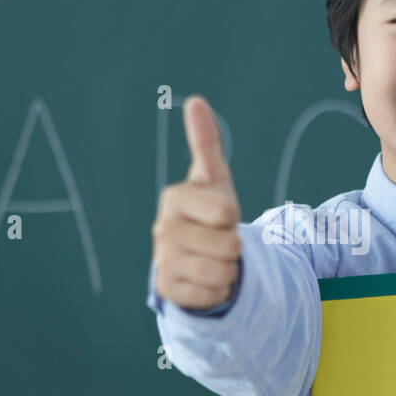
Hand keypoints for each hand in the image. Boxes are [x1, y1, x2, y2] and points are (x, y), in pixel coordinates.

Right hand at [151, 96, 241, 308]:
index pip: (225, 212)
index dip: (232, 216)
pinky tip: (205, 278)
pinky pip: (211, 295)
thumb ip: (207, 142)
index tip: (219, 215)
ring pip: (221, 273)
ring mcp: (161, 261)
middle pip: (228, 245)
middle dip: (233, 246)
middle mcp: (162, 230)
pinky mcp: (166, 290)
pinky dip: (217, 290)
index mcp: (174, 199)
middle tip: (217, 240)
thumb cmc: (208, 212)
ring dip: (228, 269)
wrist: (195, 254)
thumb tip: (196, 100)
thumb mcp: (214, 179)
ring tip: (214, 258)